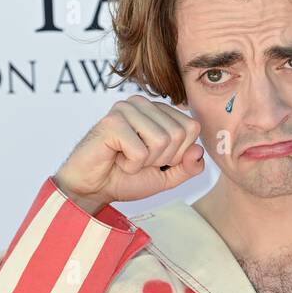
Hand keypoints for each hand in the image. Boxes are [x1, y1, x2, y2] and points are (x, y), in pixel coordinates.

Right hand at [54, 98, 204, 210]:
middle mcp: (143, 104)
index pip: (192, 127)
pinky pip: (140, 151)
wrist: (93, 188)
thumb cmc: (125, 178)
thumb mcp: (166, 176)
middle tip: (138, 161)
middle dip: (162, 159)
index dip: (178, 154)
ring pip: (162, 141)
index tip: (155, 159)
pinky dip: (130, 165)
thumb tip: (198, 151)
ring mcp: (126, 109)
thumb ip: (188, 167)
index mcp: (158, 110)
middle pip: (179, 134)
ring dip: (145, 162)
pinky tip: (116, 158)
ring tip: (127, 159)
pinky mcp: (112, 122)